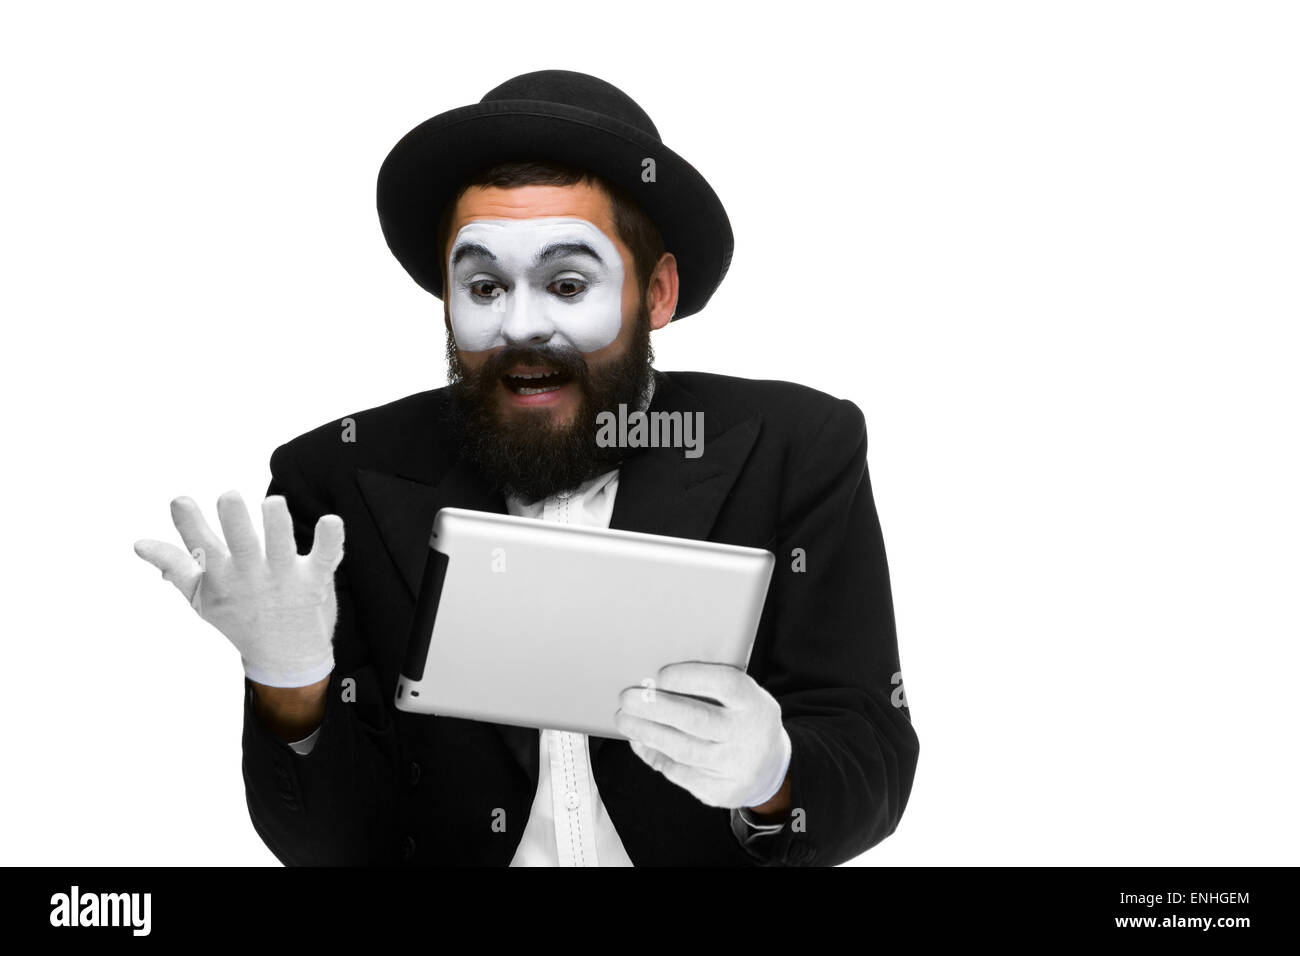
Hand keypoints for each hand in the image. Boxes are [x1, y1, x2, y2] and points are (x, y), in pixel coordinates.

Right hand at [134, 491, 343, 686]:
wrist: (285, 658)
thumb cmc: (240, 618)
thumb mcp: (202, 598)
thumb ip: (175, 566)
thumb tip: (138, 543)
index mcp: (222, 577)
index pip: (202, 547)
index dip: (190, 524)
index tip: (181, 502)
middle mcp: (252, 576)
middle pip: (243, 545)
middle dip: (236, 522)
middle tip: (229, 497)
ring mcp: (284, 579)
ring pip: (281, 548)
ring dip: (278, 525)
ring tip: (273, 504)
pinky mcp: (314, 581)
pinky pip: (325, 557)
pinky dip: (330, 540)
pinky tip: (332, 521)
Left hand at [615, 662, 791, 810]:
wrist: (770, 766)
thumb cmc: (743, 718)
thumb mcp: (741, 697)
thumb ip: (710, 687)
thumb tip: (656, 683)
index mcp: (756, 703)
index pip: (724, 684)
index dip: (689, 677)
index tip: (659, 674)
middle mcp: (750, 736)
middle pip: (696, 719)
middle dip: (655, 708)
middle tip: (627, 698)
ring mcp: (737, 767)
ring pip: (683, 749)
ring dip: (647, 733)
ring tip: (625, 720)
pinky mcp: (722, 791)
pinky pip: (679, 772)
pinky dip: (654, 755)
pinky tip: (640, 742)